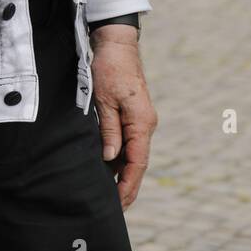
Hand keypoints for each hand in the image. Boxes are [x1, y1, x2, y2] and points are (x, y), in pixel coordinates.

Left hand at [90, 35, 157, 209]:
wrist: (116, 44)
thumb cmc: (110, 68)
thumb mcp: (104, 100)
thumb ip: (110, 130)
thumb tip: (111, 159)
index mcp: (142, 122)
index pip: (138, 162)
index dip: (128, 184)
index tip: (119, 202)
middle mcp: (145, 123)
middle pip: (138, 161)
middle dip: (128, 184)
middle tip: (116, 206)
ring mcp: (141, 119)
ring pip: (134, 152)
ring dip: (124, 172)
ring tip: (111, 192)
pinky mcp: (134, 114)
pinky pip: (130, 141)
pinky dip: (121, 156)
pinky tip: (110, 167)